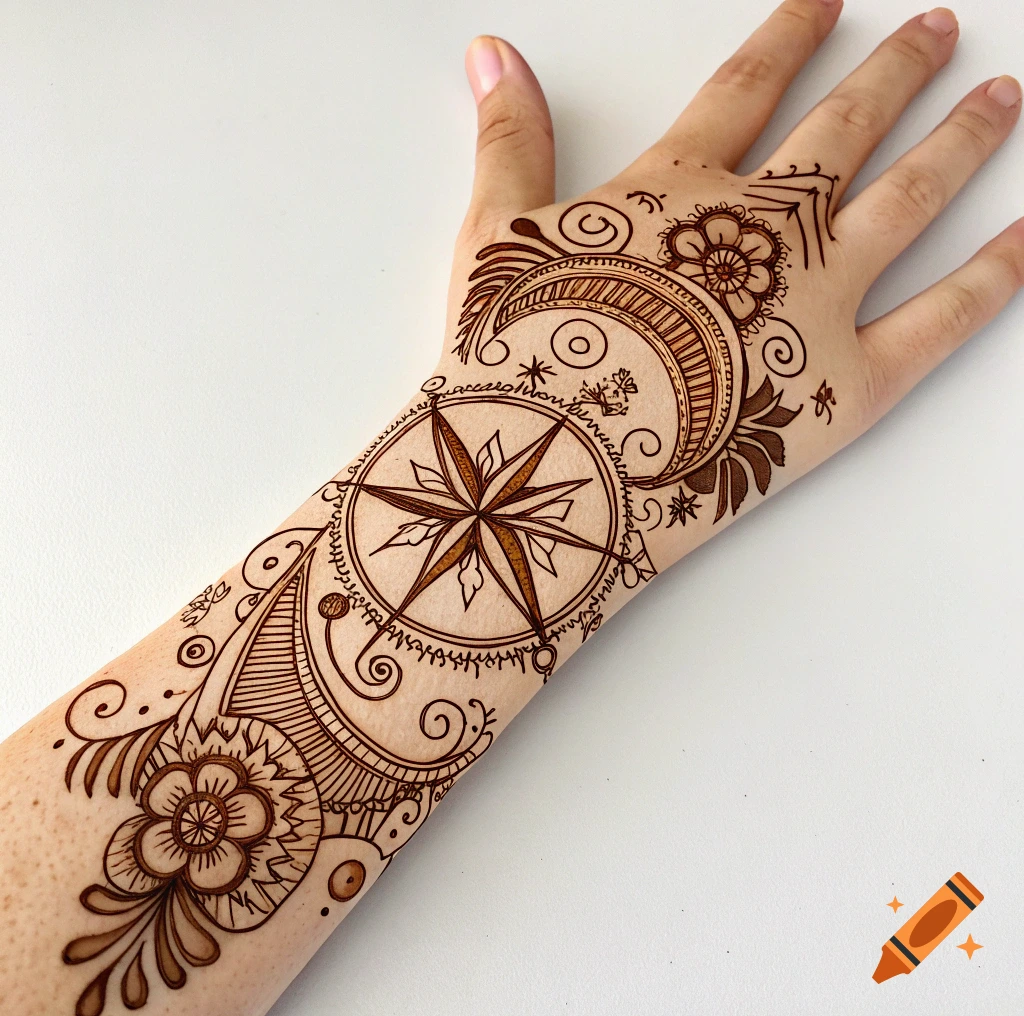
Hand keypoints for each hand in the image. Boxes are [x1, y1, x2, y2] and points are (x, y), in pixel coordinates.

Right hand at [452, 1, 1019, 552]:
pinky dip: (997, 276)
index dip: (790, 36)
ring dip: (960, 143)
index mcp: (678, 188)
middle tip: (941, 32)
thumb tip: (493, 51)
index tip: (829, 0)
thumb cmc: (518, 354)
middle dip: (896, 73)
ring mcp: (815, 301)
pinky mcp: (848, 383)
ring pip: (907, 199)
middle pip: (845, 129)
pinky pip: (944, 319)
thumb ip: (509, 137)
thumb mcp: (494, 232)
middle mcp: (763, 229)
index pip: (747, 89)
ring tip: (1002, 103)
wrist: (551, 462)